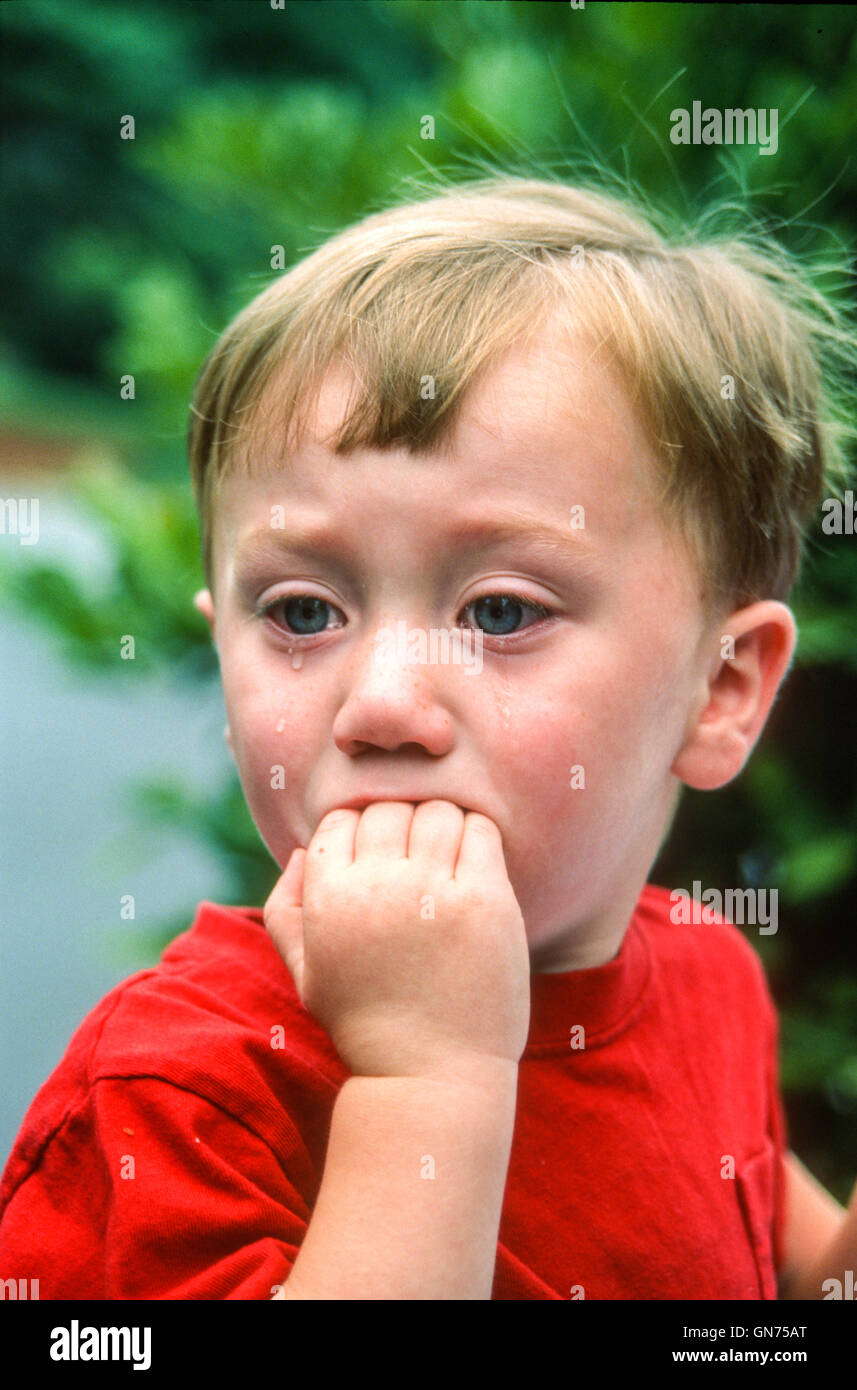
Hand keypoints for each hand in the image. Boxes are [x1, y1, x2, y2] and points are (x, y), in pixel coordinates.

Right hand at [264, 801, 530, 1080]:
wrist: (432, 1076)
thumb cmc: (367, 1024)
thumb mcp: (306, 974)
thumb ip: (286, 908)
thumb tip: (302, 848)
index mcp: (329, 899)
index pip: (341, 818)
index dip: (359, 832)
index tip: (378, 862)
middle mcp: (378, 887)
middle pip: (390, 807)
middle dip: (402, 826)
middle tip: (416, 862)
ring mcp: (435, 891)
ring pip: (438, 810)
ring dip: (442, 827)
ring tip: (446, 863)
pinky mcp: (486, 900)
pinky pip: (482, 831)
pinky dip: (478, 837)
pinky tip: (474, 870)